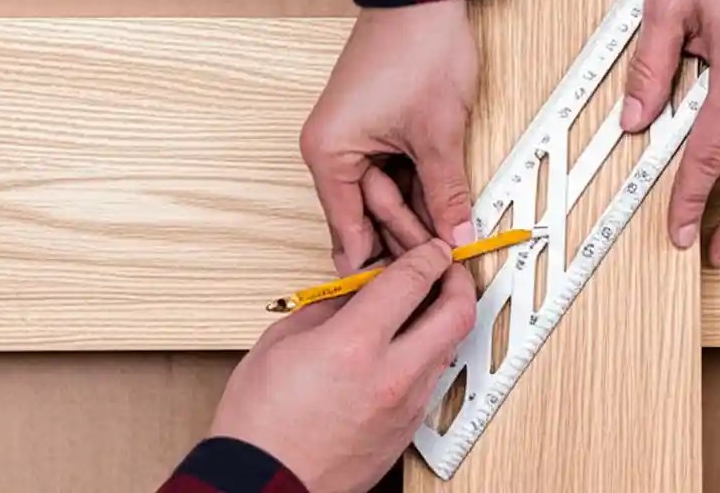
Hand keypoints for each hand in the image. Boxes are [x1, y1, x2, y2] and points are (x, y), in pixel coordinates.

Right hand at [210, 240, 476, 492]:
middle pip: (457, 314)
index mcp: (355, 346)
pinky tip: (402, 350)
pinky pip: (432, 380)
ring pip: (450, 348)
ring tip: (422, 309)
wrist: (263, 486)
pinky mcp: (408, 429)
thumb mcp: (281, 343)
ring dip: (444, 321)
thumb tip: (358, 291)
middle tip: (446, 272)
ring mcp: (406, 406)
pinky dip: (426, 356)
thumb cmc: (260, 424)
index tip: (430, 250)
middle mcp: (391, 376)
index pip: (413, 281)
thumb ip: (328, 308)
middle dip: (459, 282)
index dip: (428, 255)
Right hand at [301, 0, 477, 272]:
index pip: (351, 230)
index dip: (381, 266)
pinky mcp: (371, 129)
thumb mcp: (438, 134)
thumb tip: (459, 236)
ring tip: (448, 249)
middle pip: (366, 217)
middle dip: (406, 241)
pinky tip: (443, 213)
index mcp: (329, 154)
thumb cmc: (418, 49)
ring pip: (383, 197)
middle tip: (440, 274)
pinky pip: (391, 173)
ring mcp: (350, 139)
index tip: (403, 297)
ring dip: (415, 217)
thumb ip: (447, 192)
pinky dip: (416, 191)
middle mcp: (330, 150)